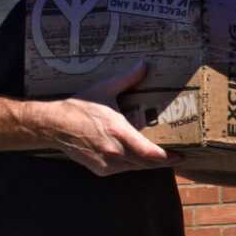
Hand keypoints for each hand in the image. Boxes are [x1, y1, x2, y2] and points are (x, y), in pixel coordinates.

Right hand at [45, 63, 176, 175]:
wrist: (54, 126)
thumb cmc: (79, 108)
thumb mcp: (104, 90)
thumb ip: (127, 79)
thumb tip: (144, 65)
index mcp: (119, 133)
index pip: (151, 154)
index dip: (168, 157)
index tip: (182, 154)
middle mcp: (115, 152)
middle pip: (148, 164)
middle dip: (163, 161)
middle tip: (177, 155)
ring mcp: (107, 164)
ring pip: (136, 168)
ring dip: (148, 163)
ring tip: (160, 156)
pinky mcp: (100, 170)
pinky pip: (122, 170)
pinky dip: (131, 164)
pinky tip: (136, 156)